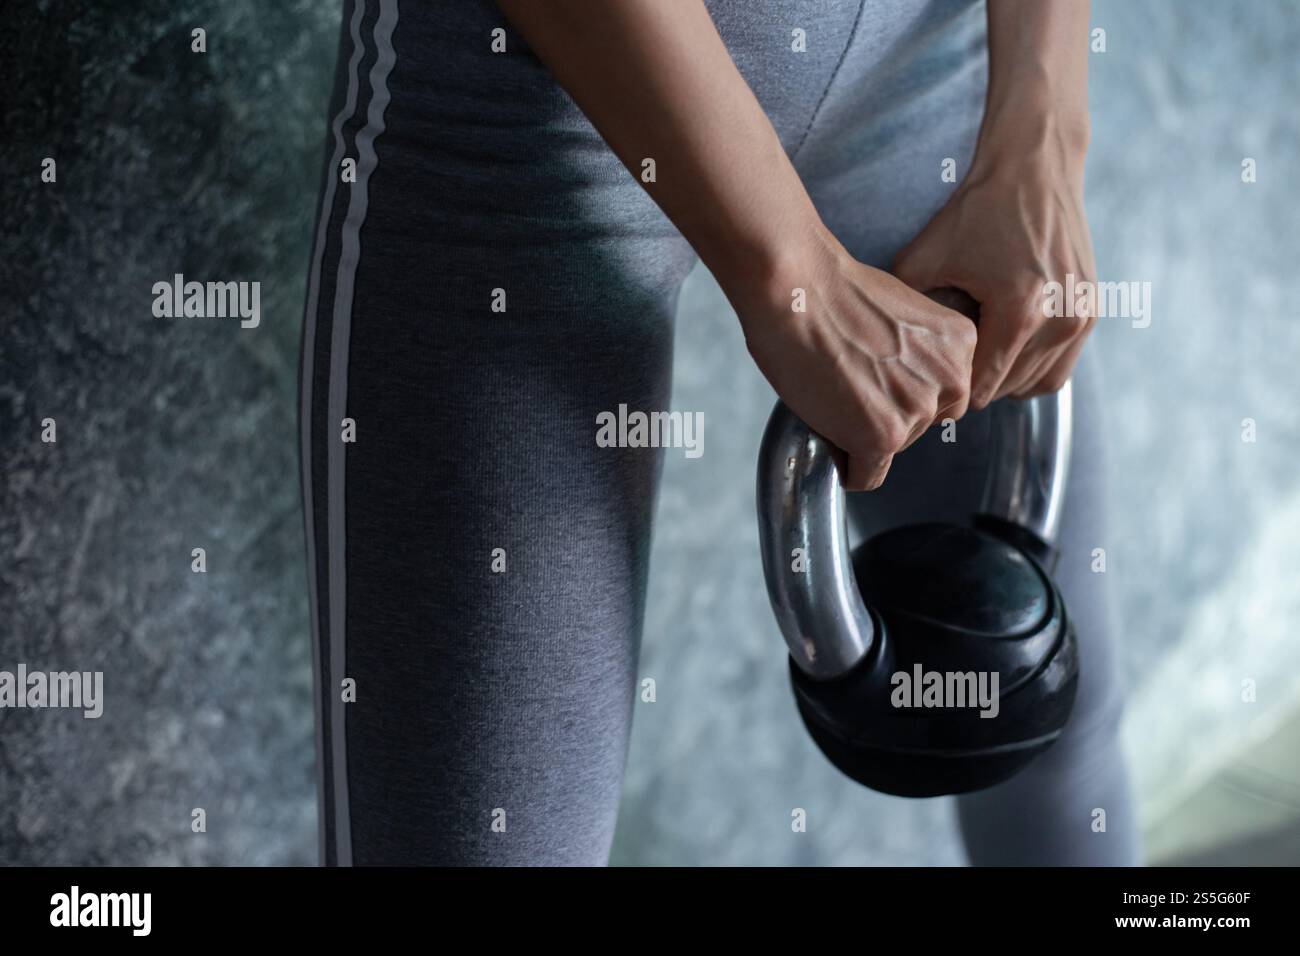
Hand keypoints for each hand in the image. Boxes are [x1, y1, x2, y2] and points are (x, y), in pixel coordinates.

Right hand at [732, 230, 976, 490]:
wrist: (796, 289)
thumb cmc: (831, 292)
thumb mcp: (903, 317)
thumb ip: (918, 354)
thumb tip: (900, 385)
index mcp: (961, 346)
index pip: (940, 398)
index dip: (899, 390)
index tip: (873, 373)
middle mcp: (951, 380)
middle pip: (919, 427)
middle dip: (883, 413)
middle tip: (847, 380)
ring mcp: (919, 411)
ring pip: (890, 449)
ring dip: (860, 432)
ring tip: (834, 391)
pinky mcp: (883, 436)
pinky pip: (865, 476)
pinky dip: (844, 463)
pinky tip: (827, 426)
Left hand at [891, 118, 1095, 409]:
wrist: (1035, 166)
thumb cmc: (977, 210)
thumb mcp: (923, 258)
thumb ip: (906, 311)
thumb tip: (891, 354)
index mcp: (1020, 312)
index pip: (981, 386)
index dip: (951, 387)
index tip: (931, 376)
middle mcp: (1059, 320)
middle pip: (1007, 390)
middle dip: (975, 383)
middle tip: (948, 364)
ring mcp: (1081, 317)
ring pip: (1035, 385)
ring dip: (1004, 379)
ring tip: (976, 356)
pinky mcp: (1091, 311)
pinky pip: (1060, 368)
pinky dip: (1032, 368)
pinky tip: (1004, 350)